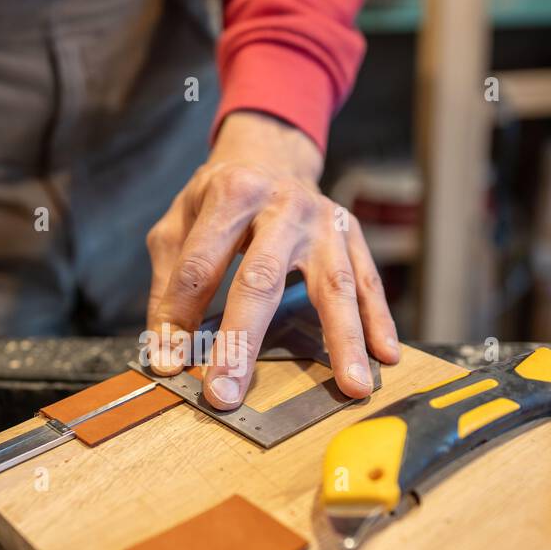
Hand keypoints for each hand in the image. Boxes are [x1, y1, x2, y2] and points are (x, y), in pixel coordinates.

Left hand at [145, 111, 399, 408]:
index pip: (199, 267)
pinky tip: (385, 354)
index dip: (179, 317)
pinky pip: (368, 281)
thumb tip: (165, 355)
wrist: (270, 156)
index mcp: (230, 194)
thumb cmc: (218, 200)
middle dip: (242, 343)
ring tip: (351, 387)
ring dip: (342, 340)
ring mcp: (322, 220)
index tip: (170, 364)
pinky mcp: (350, 233)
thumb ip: (170, 286)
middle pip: (261, 280)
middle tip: (228, 394)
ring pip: (333, 285)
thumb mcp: (178, 226)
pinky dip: (379, 319)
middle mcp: (281, 204)